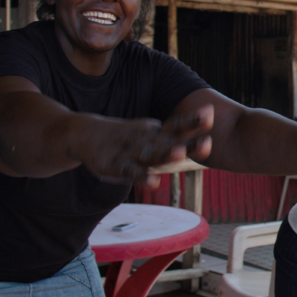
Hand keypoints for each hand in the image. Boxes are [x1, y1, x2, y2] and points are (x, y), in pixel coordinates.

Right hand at [80, 104, 213, 188]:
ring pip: (152, 155)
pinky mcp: (116, 166)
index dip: (194, 121)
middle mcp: (148, 141)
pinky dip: (141, 177)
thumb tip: (210, 118)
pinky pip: (131, 173)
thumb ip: (178, 131)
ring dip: (166, 155)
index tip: (211, 113)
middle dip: (190, 144)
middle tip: (209, 142)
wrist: (86, 135)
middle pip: (172, 142)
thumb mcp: (153, 134)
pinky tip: (153, 183)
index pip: (179, 126)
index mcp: (158, 134)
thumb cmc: (129, 138)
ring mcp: (132, 153)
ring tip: (180, 154)